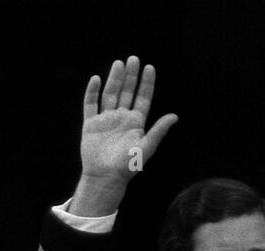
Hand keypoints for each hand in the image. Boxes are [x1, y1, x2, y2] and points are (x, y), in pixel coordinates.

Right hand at [70, 56, 177, 213]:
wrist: (104, 177)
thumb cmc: (127, 166)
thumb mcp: (146, 148)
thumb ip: (158, 131)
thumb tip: (174, 116)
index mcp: (136, 122)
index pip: (143, 97)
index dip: (147, 83)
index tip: (149, 68)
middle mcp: (121, 118)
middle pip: (127, 92)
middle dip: (130, 76)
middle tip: (133, 58)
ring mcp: (105, 120)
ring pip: (110, 94)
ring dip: (114, 79)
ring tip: (118, 63)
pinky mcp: (90, 124)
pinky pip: (90, 104)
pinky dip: (92, 92)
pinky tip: (96, 79)